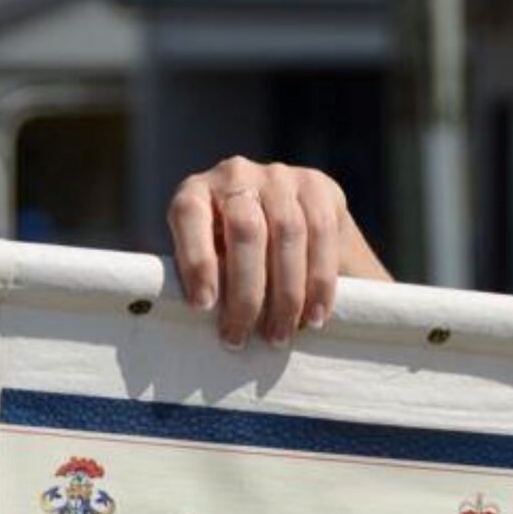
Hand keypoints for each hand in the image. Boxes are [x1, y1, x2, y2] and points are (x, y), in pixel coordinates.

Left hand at [167, 157, 390, 349]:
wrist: (294, 242)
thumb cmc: (237, 267)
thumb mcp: (212, 268)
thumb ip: (208, 279)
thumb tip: (208, 315)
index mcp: (196, 192)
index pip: (190, 215)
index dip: (195, 260)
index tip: (203, 307)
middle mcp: (236, 175)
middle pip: (246, 230)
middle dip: (246, 292)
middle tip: (242, 339)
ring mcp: (280, 177)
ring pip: (289, 233)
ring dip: (286, 294)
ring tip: (279, 336)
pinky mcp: (319, 186)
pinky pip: (322, 234)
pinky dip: (319, 282)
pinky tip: (314, 316)